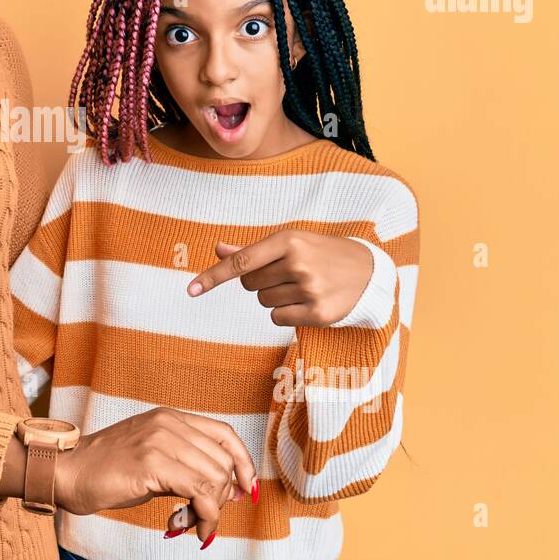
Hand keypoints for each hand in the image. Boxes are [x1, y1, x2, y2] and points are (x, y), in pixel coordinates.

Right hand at [54, 407, 256, 546]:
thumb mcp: (152, 458)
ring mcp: (160, 440)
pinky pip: (199, 492)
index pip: (225, 435)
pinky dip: (204, 516)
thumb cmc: (105, 470)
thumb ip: (186, 466)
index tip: (244, 490)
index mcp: (170, 418)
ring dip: (211, 511)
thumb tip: (228, 489)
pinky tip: (187, 528)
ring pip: (215, 478)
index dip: (243, 463)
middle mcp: (168, 423)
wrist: (68, 471)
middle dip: (221, 497)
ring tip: (192, 524)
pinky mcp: (152, 462)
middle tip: (203, 518)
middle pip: (223, 461)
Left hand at [186, 229, 373, 327]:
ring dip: (274, 297)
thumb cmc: (320, 253)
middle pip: (250, 285)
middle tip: (286, 274)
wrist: (368, 271)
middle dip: (260, 282)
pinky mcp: (317, 314)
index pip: (242, 262)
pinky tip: (306, 301)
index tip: (190, 290)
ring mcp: (309, 289)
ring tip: (301, 285)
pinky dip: (285, 313)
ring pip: (263, 302)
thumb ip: (252, 250)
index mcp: (288, 240)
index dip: (213, 276)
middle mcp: (298, 264)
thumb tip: (218, 249)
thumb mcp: (290, 243)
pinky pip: (277, 318)